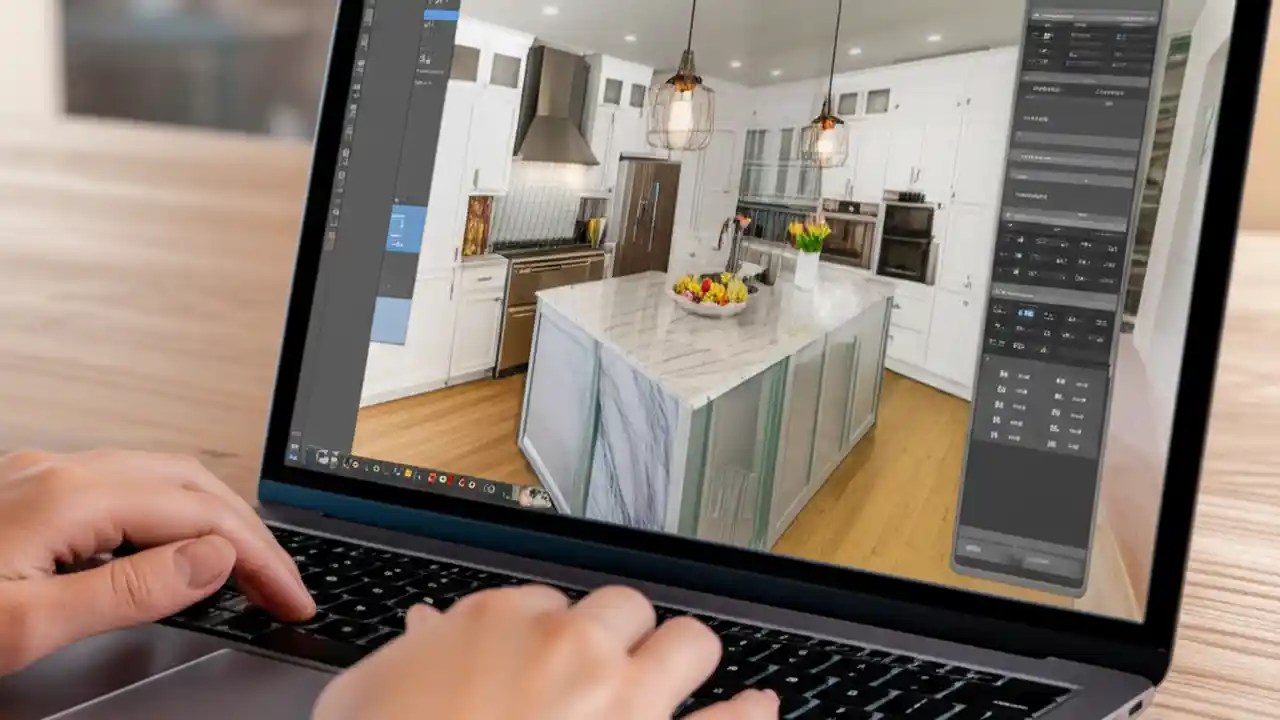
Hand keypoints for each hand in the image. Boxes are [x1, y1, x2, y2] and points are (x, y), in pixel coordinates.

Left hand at [0, 449, 315, 674]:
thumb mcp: (25, 626)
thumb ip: (127, 591)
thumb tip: (213, 559)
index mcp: (68, 498)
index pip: (201, 516)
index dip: (260, 558)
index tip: (291, 598)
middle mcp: (59, 473)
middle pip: (191, 485)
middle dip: (248, 534)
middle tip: (282, 585)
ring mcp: (41, 477)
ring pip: (159, 480)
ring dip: (212, 520)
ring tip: (243, 569)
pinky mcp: (27, 494)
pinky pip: (123, 489)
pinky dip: (170, 518)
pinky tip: (172, 551)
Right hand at [315, 585, 778, 719]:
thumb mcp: (367, 696)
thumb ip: (410, 655)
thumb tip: (424, 632)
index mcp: (500, 625)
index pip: (544, 602)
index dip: (545, 633)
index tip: (540, 656)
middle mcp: (568, 649)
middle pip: (621, 610)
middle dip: (619, 633)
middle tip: (609, 663)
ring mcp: (623, 701)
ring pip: (685, 643)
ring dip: (684, 655)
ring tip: (682, 668)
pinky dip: (749, 714)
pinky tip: (761, 708)